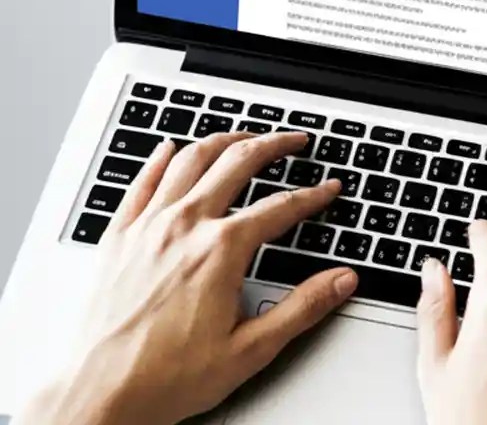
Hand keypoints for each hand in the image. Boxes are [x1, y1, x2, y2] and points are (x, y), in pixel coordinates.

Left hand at [17, 131, 356, 424]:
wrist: (101, 394)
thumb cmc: (167, 377)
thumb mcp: (252, 348)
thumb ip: (303, 307)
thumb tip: (341, 281)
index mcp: (220, 251)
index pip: (282, 207)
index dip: (314, 194)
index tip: (329, 188)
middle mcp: (184, 227)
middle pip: (236, 162)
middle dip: (274, 145)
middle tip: (294, 140)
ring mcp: (147, 227)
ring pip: (189, 160)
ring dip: (223, 140)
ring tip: (244, 136)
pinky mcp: (118, 237)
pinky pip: (141, 181)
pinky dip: (161, 158)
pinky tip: (170, 148)